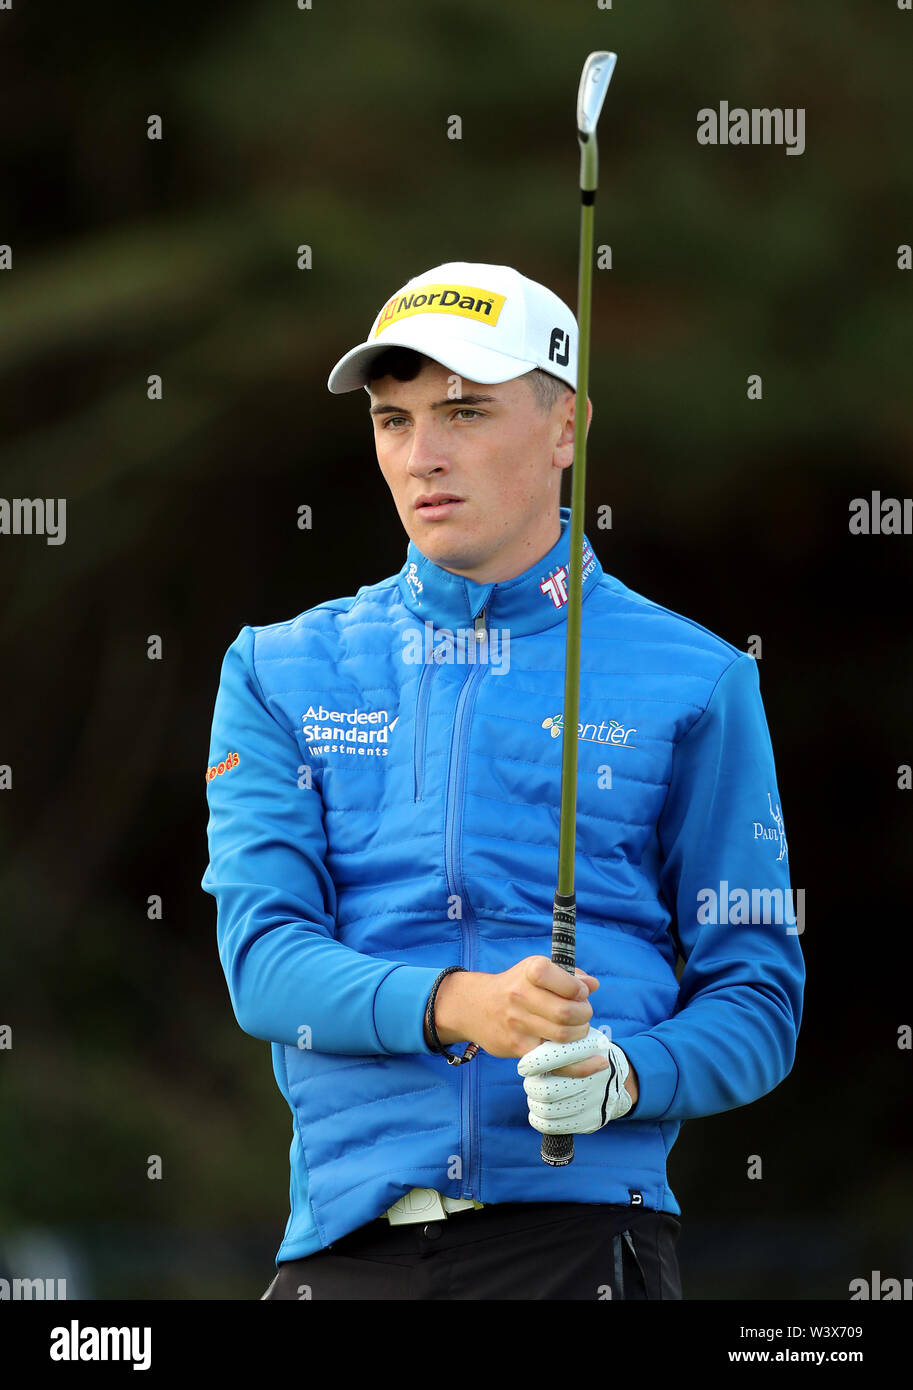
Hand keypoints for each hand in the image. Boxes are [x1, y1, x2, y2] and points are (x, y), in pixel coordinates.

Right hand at [432, 956, 599, 1057]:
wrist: (475, 1006)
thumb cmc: (515, 986)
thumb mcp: (536, 970)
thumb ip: (568, 975)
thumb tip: (593, 985)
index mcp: (531, 971)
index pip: (565, 981)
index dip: (579, 990)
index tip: (580, 993)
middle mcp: (521, 996)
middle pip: (567, 1013)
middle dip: (584, 1015)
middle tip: (582, 1015)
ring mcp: (518, 1024)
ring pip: (563, 1036)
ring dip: (580, 1035)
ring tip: (577, 1029)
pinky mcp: (518, 1048)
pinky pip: (555, 1061)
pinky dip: (580, 1064)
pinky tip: (596, 1063)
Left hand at [517, 1027, 633, 1133]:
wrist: (615, 1079)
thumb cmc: (583, 1055)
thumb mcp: (576, 1038)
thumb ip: (554, 1040)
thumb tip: (527, 1050)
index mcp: (591, 1048)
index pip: (555, 1058)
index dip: (534, 1063)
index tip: (524, 1067)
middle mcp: (596, 1076)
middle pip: (545, 1090)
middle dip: (531, 1086)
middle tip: (531, 1082)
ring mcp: (595, 1101)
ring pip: (547, 1110)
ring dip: (534, 1102)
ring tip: (536, 1095)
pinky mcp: (591, 1121)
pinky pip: (553, 1126)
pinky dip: (539, 1119)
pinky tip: (538, 1111)